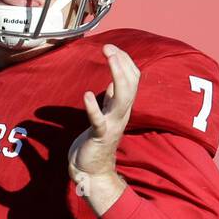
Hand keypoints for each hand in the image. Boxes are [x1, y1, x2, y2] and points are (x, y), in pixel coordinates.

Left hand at [68, 44, 139, 214]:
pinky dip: (93, 107)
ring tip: (108, 58)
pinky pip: (99, 120)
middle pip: (131, 83)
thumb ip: (111, 100)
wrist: (92, 171)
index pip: (132, 78)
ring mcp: (112, 124)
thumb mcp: (106, 115)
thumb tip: (113, 83)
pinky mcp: (100, 136)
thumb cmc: (96, 142)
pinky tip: (86, 95)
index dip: (124, 61)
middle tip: (109, 47)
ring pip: (123, 97)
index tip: (111, 47)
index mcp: (122, 107)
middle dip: (122, 63)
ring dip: (117, 75)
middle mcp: (122, 114)